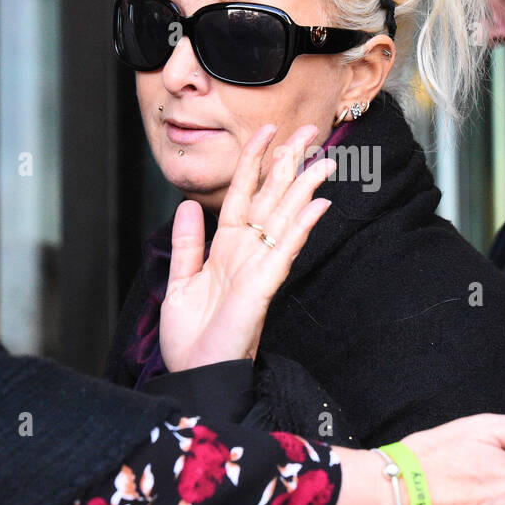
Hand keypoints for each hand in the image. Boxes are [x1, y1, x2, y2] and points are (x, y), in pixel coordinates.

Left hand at [158, 124, 335, 371]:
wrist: (193, 374)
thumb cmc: (190, 339)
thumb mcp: (180, 283)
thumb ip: (187, 244)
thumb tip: (188, 205)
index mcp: (226, 248)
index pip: (244, 193)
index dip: (254, 161)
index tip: (266, 131)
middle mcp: (247, 252)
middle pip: (273, 197)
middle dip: (289, 162)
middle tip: (310, 131)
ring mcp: (258, 267)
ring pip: (286, 218)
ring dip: (305, 188)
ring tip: (324, 160)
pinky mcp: (263, 286)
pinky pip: (284, 249)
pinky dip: (300, 226)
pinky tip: (318, 204)